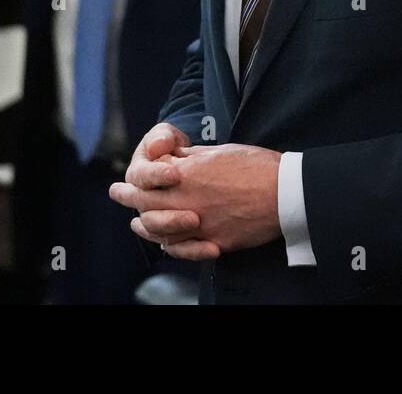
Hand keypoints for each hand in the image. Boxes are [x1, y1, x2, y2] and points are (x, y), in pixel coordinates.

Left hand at [111, 137, 282, 260]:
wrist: (285, 192)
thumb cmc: (256, 166)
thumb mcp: (220, 152)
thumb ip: (192, 158)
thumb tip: (175, 159)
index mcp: (187, 173)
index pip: (148, 176)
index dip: (135, 177)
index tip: (127, 177)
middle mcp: (187, 199)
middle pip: (144, 202)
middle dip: (127, 197)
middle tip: (117, 193)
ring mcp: (199, 224)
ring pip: (158, 229)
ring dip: (144, 225)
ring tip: (136, 223)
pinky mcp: (214, 242)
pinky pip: (182, 249)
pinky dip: (171, 247)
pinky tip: (165, 243)